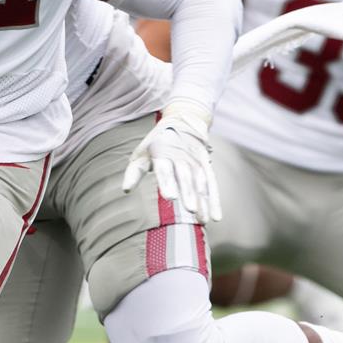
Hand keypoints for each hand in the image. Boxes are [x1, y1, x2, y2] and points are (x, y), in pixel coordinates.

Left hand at [121, 101, 221, 221]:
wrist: (182, 122)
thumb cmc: (156, 145)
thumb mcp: (142, 154)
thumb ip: (134, 172)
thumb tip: (126, 190)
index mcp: (162, 151)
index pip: (165, 168)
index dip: (168, 182)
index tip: (171, 197)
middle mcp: (181, 155)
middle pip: (185, 176)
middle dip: (189, 193)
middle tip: (191, 210)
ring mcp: (196, 160)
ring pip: (201, 181)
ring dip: (204, 200)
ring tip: (203, 219)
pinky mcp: (206, 164)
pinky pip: (212, 183)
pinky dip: (215, 200)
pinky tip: (216, 216)